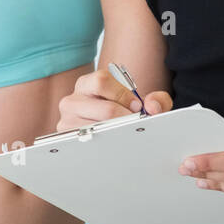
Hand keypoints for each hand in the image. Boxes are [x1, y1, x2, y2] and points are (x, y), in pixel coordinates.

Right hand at [56, 68, 171, 131]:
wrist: (109, 132)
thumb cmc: (122, 114)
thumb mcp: (140, 103)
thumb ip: (156, 99)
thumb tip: (152, 107)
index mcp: (87, 84)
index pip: (102, 81)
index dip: (124, 94)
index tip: (137, 106)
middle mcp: (72, 100)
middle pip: (104, 109)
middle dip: (126, 118)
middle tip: (134, 123)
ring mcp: (67, 120)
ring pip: (98, 128)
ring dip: (117, 132)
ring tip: (123, 132)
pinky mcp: (67, 138)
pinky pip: (90, 142)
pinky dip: (106, 143)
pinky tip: (112, 142)